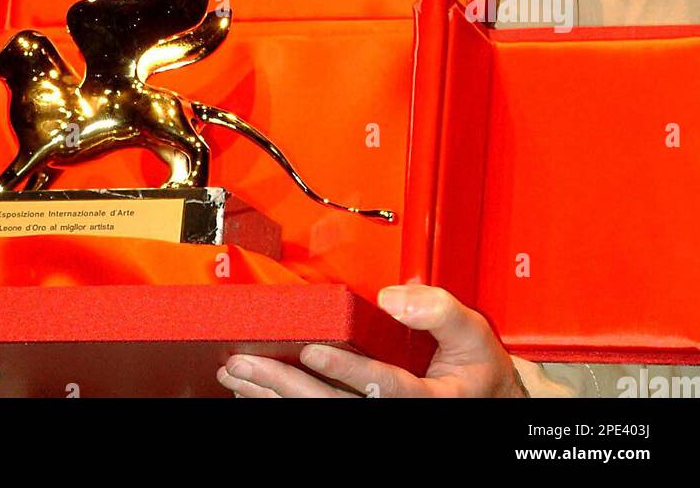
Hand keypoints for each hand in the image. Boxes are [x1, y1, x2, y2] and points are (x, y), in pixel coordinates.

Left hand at [217, 283, 528, 397]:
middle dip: (286, 385)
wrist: (483, 404)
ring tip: (237, 374)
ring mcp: (378, 424)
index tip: (312, 350)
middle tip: (246, 362)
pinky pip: (317, 419)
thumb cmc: (477, 372)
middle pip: (335, 407)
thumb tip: (394, 296)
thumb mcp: (473, 334)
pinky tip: (254, 393)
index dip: (346, 369)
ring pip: (319, 416)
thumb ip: (438, 311)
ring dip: (273, 397)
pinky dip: (281, 405)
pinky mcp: (362, 421)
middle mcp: (397, 418)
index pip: (382, 388)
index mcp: (428, 400)